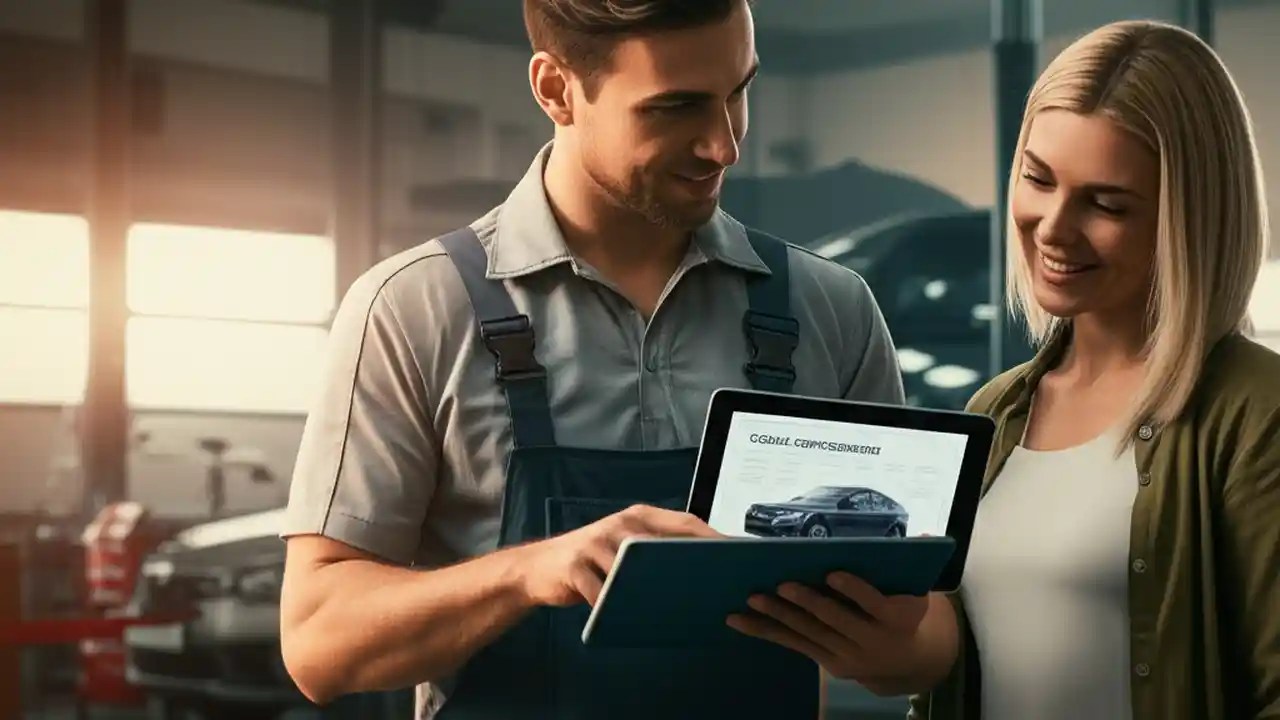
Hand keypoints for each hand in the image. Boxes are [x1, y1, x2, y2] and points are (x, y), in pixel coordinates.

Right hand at [518, 504, 721, 607]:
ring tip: (683, 606)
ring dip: (658, 589)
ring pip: (636, 568)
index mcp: (637, 518)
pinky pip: (604, 593)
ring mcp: (597, 544)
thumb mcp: (623, 549)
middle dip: (696, 562)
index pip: (685, 523)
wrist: (537, 569)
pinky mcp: (576, 567)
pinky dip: (618, 607)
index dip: (714, 537)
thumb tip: (700, 571)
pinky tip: (632, 620)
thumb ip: (653, 552)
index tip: (741, 554)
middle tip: (722, 583)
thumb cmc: (590, 561)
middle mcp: (620, 526)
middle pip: (667, 542)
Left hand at [726, 572, 933, 690]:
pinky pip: (792, 644)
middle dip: (807, 602)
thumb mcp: (916, 589)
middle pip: (834, 620)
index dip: (854, 590)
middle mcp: (871, 642)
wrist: (907, 660)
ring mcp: (847, 656)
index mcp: (896, 620)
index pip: (873, 604)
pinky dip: (765, 631)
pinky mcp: (827, 662)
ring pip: (808, 633)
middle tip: (782, 583)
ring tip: (754, 598)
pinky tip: (739, 620)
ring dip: (779, 615)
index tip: (833, 573)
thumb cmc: (904, 610)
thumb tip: (926, 537)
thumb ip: (915, 562)